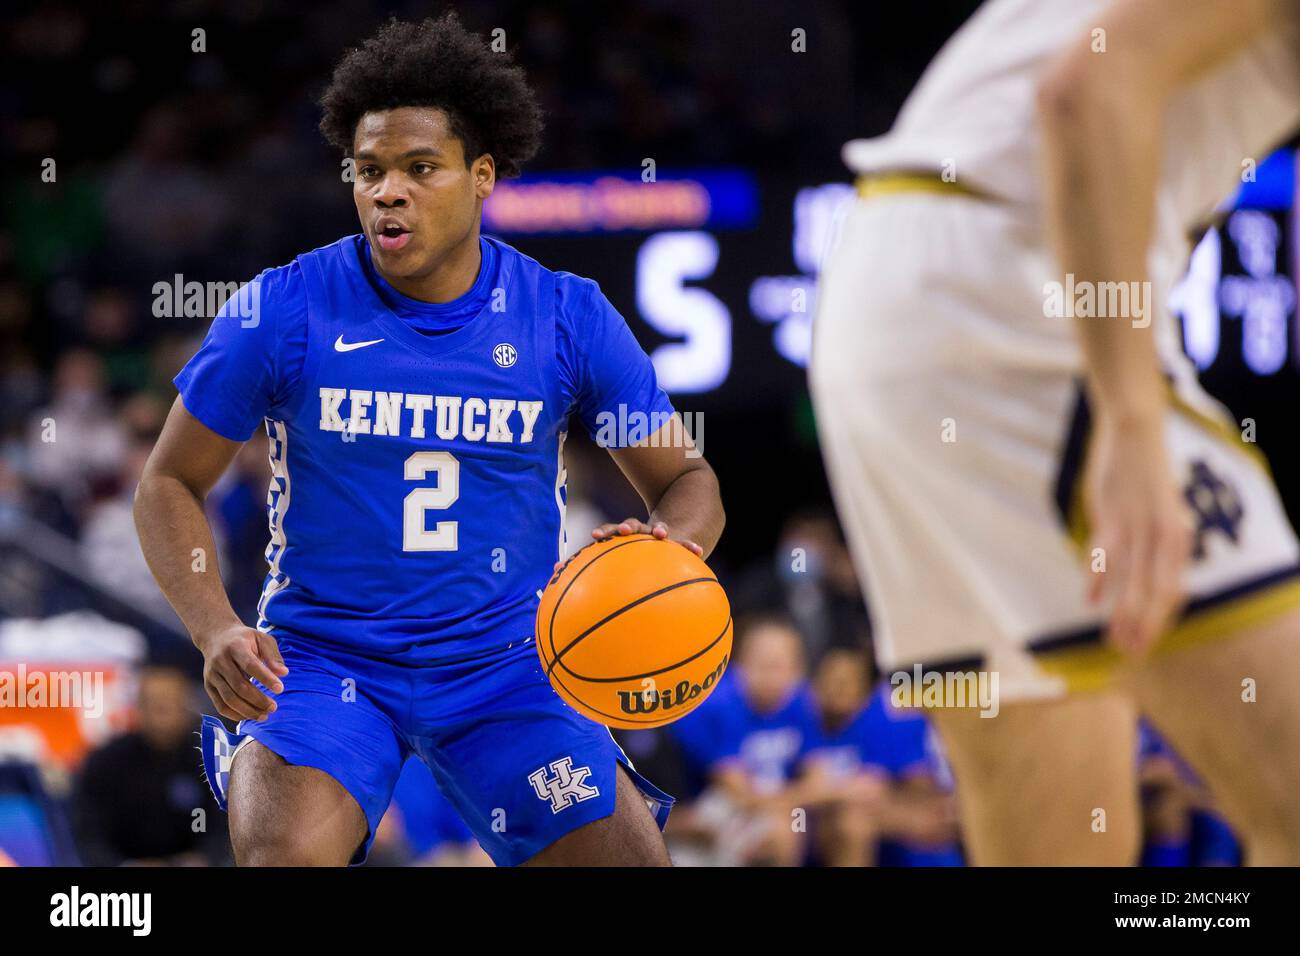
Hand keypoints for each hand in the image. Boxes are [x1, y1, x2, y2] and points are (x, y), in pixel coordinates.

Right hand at [194, 623, 288, 722]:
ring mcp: (212, 675)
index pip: (250, 665)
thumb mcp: (262, 639)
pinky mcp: (208, 685)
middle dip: (258, 700)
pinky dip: (235, 714)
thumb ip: (273, 656)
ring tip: (264, 715)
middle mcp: (220, 661)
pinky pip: (220, 705)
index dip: (265, 678)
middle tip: (274, 707)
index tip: (280, 689)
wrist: (216, 637)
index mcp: (235, 647)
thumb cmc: (245, 639)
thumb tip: (283, 673)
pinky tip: (250, 715)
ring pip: (229, 698)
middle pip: (239, 686)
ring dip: (248, 710)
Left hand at [552, 519, 702, 572]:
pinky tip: (697, 552)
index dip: (604, 532)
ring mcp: (659, 537)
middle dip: (627, 527)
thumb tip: (554, 575)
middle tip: (622, 531)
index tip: (595, 535)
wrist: (665, 542)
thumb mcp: (616, 566)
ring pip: (658, 531)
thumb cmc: (635, 563)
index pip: (610, 532)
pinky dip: (690, 547)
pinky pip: (685, 545)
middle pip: (632, 526)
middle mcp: (640, 534)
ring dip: (659, 529)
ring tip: (663, 533)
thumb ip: (589, 570)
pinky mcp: (678, 544)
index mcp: (623, 540)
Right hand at [1083, 415, 1193, 656]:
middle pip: (1155, 593)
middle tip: (1131, 655)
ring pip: (1132, 580)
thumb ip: (1152, 546)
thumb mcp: (1159, 513)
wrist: (1136, 431)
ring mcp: (1138, 524)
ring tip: (1113, 640)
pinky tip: (1091, 602)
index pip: (1173, 592)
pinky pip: (1105, 553)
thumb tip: (1138, 580)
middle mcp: (1165, 535)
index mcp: (1179, 538)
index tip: (1146, 646)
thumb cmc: (1144, 475)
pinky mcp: (1113, 513)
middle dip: (1143, 628)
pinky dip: (1099, 579)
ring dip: (1122, 614)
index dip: (1159, 622)